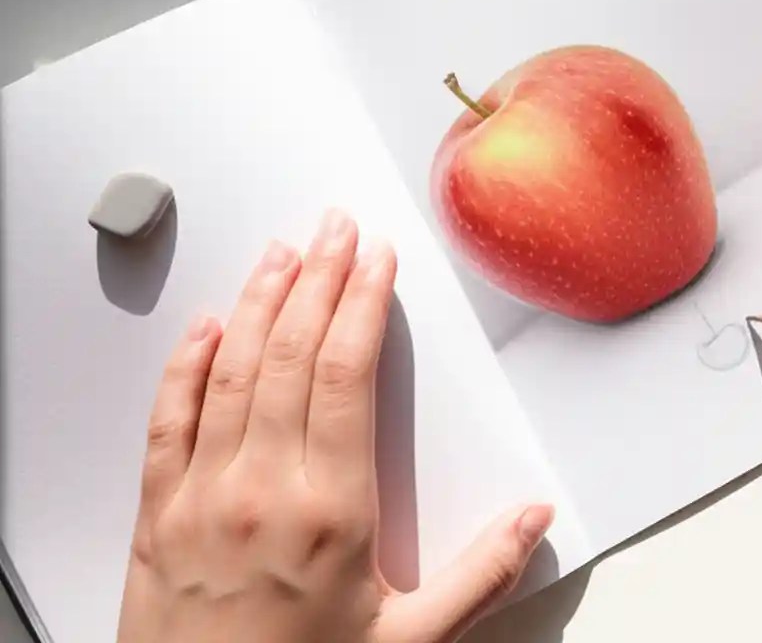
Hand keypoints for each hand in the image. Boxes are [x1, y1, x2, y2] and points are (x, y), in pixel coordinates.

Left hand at [118, 210, 552, 642]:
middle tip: (337, 228)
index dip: (362, 304)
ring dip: (257, 301)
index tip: (377, 259)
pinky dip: (184, 364)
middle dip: (317, 278)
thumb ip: (482, 575)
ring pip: (229, 369)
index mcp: (331, 510)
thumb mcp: (411, 641)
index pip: (346, 374)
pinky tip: (204, 327)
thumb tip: (535, 519)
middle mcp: (260, 488)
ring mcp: (200, 494)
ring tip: (282, 252)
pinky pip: (167, 418)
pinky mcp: (157, 512)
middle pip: (289, 353)